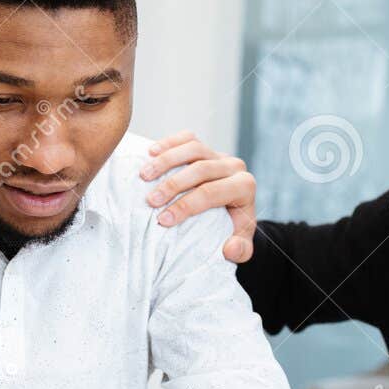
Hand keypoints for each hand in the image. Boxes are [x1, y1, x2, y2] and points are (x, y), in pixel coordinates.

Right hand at [141, 132, 256, 261]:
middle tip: (150, 201)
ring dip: (166, 161)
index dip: (186, 205)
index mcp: (245, 187)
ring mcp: (219, 154)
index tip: (163, 220)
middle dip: (173, 185)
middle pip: (201, 169)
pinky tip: (150, 153)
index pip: (212, 193)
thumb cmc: (231, 230)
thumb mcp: (240, 246)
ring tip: (144, 176)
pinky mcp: (205, 147)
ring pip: (193, 148)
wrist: (234, 211)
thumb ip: (240, 251)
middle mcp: (234, 166)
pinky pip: (187, 138)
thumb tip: (229, 249)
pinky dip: (168, 143)